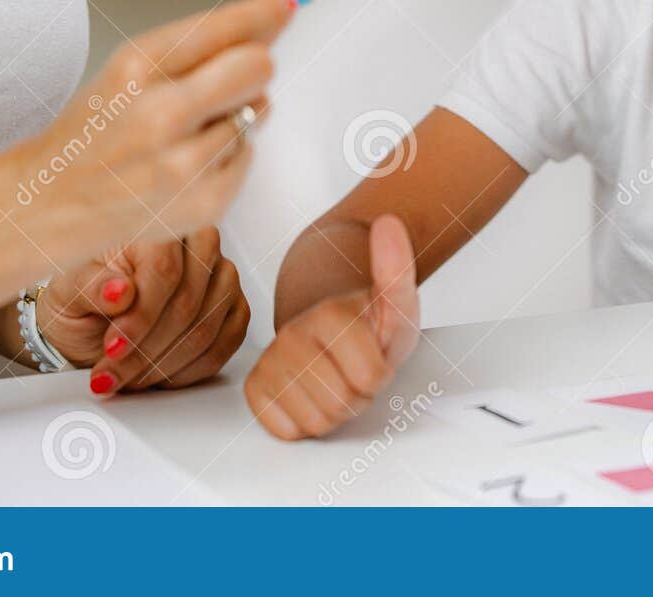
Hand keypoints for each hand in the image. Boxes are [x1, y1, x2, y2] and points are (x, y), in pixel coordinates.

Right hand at [8, 0, 294, 242]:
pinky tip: (190, 163)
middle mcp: (159, 116)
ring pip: (259, 111)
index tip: (284, 3)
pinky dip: (229, 156)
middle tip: (224, 83)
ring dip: (236, 116)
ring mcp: (182, 165)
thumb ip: (206, 38)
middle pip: (257, 66)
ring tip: (188, 132)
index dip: (265, 13)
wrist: (51, 203)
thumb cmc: (95, 131)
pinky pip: (250, 156)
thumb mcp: (132, 68)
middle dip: (251, 68)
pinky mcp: (204, 203)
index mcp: (136, 68)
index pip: (224, 28)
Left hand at [38, 229, 250, 393]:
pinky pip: (225, 344)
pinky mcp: (235, 307)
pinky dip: (188, 370)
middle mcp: (198, 244)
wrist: (93, 320)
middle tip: (113, 370)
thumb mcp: (68, 291)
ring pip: (206, 328)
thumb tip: (118, 291)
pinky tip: (159, 375)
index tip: (113, 347)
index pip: (164, 270)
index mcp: (155, 225)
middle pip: (188, 302)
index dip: (140, 316)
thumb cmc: (84, 298)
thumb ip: (91, 287)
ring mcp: (222, 275)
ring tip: (128, 376)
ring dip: (163, 365)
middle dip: (146, 349)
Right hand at [244, 215, 418, 439]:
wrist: (336, 334)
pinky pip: (288, 430)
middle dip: (359, 395)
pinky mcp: (255, 389)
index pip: (371, 377)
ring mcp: (269, 362)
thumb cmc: (371, 324)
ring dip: (336, 411)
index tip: (375, 354)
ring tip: (338, 381)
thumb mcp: (398, 301)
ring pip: (317, 421)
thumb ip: (397, 268)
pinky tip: (312, 395)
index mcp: (329, 313)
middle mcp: (291, 335)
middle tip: (356, 371)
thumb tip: (389, 221)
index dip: (382, 373)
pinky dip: (306, 423)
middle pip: (343, 402)